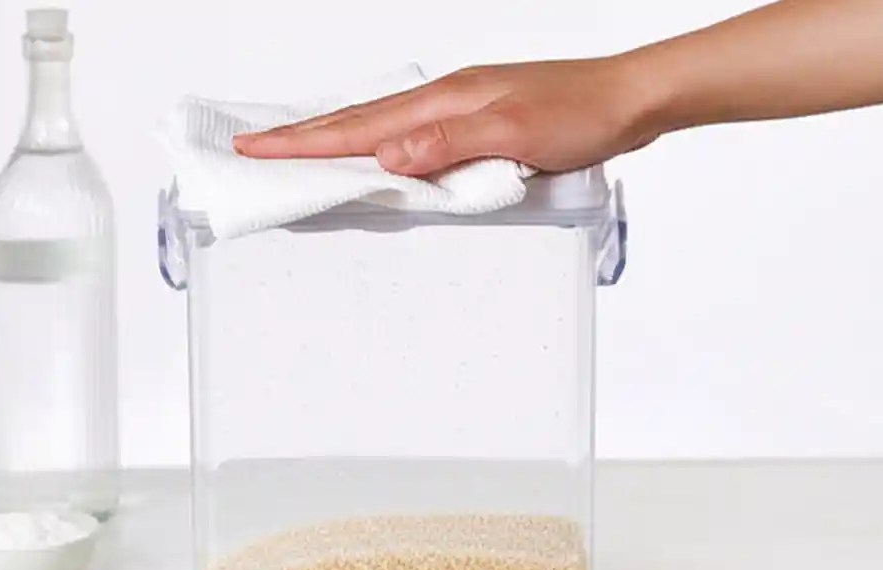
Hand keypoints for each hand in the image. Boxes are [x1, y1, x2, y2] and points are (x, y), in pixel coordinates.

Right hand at [232, 58, 662, 176]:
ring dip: (333, 136)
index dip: (303, 143)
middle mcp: (444, 100)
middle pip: (356, 120)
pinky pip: (407, 132)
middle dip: (301, 135)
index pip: (357, 127)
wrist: (630, 99)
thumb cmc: (582, 114)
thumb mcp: (514, 133)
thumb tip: (387, 156)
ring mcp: (458, 107)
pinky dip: (374, 141)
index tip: (255, 149)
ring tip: (294, 147)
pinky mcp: (475, 120)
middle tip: (252, 145)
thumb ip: (449, 144)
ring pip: (379, 124)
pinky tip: (374, 150)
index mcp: (444, 102)